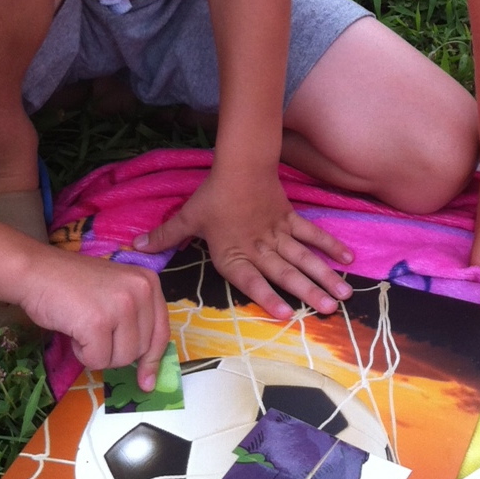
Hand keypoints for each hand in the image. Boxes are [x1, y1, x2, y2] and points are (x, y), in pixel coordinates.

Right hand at [20, 248, 168, 386]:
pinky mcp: (98, 322)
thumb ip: (134, 321)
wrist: (38, 272)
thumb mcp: (115, 294)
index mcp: (149, 282)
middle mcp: (141, 290)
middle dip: (114, 351)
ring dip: (98, 353)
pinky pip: (97, 360)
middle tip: (94, 330)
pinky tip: (74, 331)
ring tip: (83, 327)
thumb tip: (147, 374)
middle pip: (140, 350)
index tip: (146, 382)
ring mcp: (121, 305)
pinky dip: (82, 354)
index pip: (161, 332)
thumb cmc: (73, 286)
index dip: (153, 360)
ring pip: (121, 359)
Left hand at [134, 167, 354, 319]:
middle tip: (330, 309)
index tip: (285, 315)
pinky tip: (347, 260)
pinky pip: (313, 235)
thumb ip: (164, 237)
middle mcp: (259, 248)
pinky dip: (330, 246)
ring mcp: (279, 234)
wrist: (240, 163)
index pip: (251, 279)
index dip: (267, 297)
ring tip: (344, 294)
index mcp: (234, 253)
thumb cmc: (213, 195)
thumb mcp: (187, 217)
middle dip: (309, 292)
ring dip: (324, 275)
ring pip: (304, 257)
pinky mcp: (291, 219)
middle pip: (286, 272)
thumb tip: (131, 250)